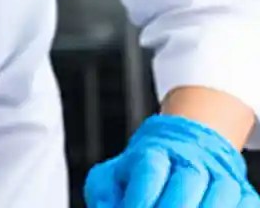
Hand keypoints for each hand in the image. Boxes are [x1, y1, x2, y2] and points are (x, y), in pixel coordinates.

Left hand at [85, 114, 259, 206]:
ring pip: (223, 190)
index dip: (142, 196)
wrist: (177, 149)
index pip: (150, 168)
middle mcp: (189, 158)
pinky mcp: (240, 188)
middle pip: (189, 178)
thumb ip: (104, 195)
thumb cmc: (137, 172)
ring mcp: (217, 172)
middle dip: (175, 207)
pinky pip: (247, 201)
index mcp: (152, 151)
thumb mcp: (110, 177)